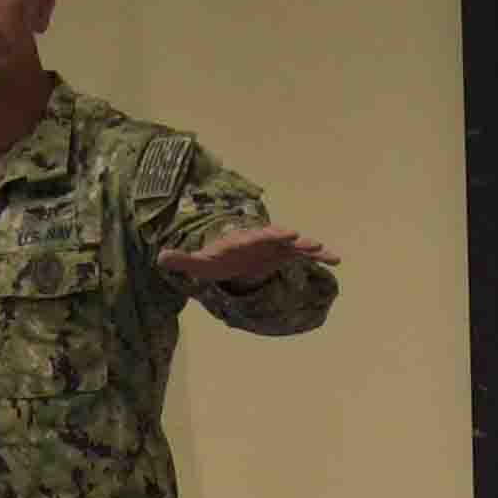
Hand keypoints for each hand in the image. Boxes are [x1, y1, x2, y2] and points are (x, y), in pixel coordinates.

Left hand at [158, 222, 332, 290]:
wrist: (231, 257)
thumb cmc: (216, 259)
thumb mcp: (200, 263)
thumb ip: (183, 260)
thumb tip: (160, 257)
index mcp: (242, 240)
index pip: (254, 236)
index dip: (266, 235)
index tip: (281, 234)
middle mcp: (262, 239)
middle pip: (276, 236)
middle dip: (287, 236)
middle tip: (300, 237)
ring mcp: (276, 246)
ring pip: (294, 244)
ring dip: (308, 246)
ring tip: (325, 250)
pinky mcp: (286, 254)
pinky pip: (305, 255)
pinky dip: (320, 256)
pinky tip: (337, 259)